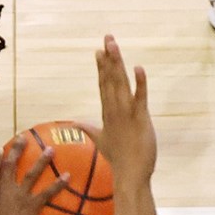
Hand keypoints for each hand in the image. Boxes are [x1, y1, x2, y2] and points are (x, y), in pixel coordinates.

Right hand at [0, 139, 67, 214]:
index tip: (0, 149)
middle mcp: (2, 192)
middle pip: (9, 165)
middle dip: (16, 149)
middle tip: (23, 138)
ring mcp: (17, 198)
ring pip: (30, 174)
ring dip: (41, 161)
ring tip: (50, 150)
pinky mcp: (31, 208)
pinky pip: (47, 193)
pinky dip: (58, 184)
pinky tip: (67, 177)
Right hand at [95, 35, 155, 181]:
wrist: (129, 175)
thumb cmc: (118, 159)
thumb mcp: (100, 141)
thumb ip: (88, 129)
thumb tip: (74, 123)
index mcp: (107, 113)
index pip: (103, 85)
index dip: (101, 68)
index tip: (99, 51)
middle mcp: (114, 110)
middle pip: (110, 79)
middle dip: (109, 58)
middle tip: (107, 38)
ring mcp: (126, 114)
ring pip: (121, 84)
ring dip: (118, 63)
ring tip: (114, 45)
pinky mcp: (140, 119)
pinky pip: (140, 98)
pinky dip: (139, 83)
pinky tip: (138, 68)